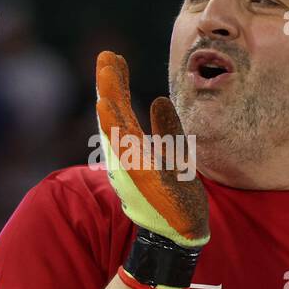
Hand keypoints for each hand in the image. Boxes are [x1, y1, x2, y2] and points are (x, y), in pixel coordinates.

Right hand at [95, 51, 208, 247]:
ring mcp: (134, 170)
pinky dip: (120, 135)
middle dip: (110, 86)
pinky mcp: (146, 182)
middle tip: (106, 56)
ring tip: (106, 79)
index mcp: (133, 149)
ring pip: (119, 133)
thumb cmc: (175, 195)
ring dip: (112, 106)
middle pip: (115, 116)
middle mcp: (127, 157)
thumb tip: (157, 99)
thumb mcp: (174, 154)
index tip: (111, 56)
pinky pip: (131, 155)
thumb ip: (166, 128)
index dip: (116, 83)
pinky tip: (112, 116)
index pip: (121, 109)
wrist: (182, 232)